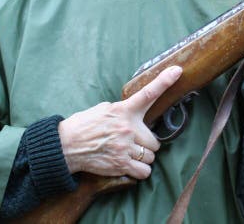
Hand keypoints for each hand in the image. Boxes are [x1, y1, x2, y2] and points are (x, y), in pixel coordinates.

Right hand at [57, 65, 181, 178]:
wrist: (66, 145)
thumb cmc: (84, 125)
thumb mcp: (104, 109)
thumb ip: (123, 110)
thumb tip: (135, 111)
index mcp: (123, 110)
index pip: (148, 93)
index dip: (164, 81)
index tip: (177, 71)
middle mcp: (127, 128)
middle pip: (155, 140)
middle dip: (146, 144)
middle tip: (133, 143)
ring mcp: (125, 147)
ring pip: (150, 156)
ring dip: (143, 157)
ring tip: (129, 153)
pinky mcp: (121, 165)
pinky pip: (144, 172)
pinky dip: (140, 171)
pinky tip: (129, 165)